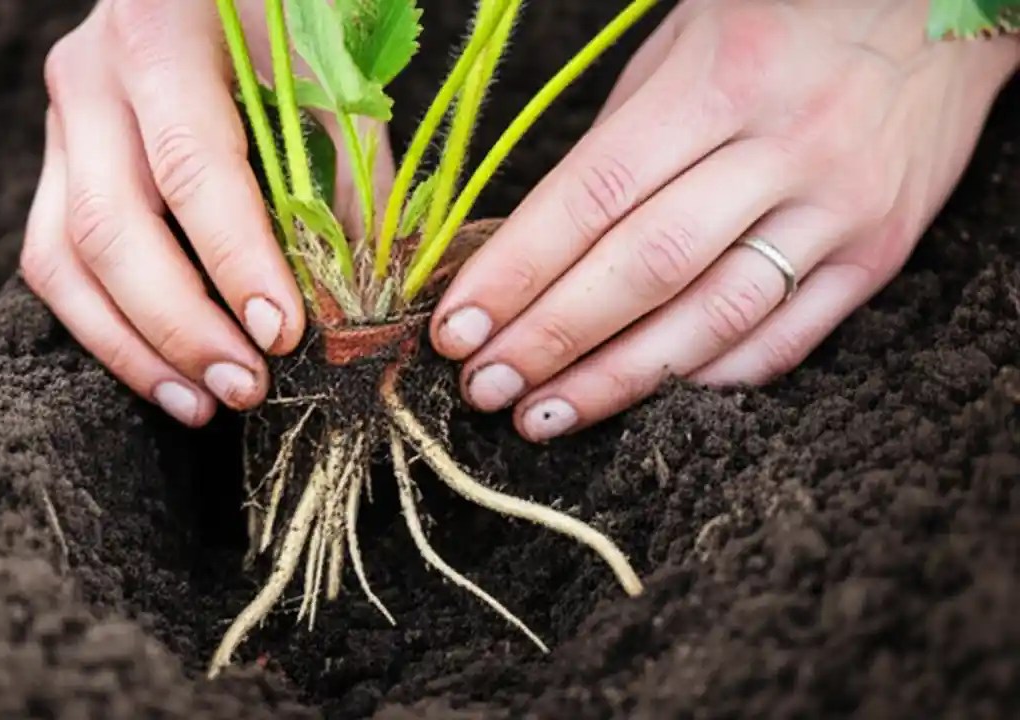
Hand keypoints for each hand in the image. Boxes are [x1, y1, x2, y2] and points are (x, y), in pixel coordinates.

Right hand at [20, 0, 392, 426]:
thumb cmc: (283, 20)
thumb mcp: (328, 74)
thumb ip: (348, 174)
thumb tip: (356, 296)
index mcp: (162, 35)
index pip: (192, 166)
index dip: (235, 260)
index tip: (283, 333)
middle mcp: (91, 76)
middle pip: (110, 225)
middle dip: (180, 324)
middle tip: (245, 386)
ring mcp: (59, 123)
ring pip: (63, 258)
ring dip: (134, 347)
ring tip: (203, 403)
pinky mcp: (54, 165)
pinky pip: (54, 263)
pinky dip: (106, 331)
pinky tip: (164, 374)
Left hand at [430, 0, 1018, 441]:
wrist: (937, 15)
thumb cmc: (782, 23)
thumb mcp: (684, 48)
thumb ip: (616, 142)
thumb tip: (530, 247)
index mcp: (717, 81)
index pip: (593, 194)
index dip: (517, 270)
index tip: (456, 326)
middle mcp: (782, 148)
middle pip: (645, 267)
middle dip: (551, 338)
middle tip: (484, 386)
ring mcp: (837, 210)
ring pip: (712, 319)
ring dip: (617, 380)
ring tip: (542, 416)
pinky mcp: (876, 256)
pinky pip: (784, 340)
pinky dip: (706, 377)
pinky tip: (644, 398)